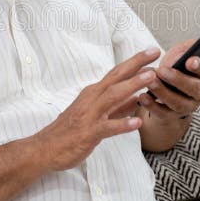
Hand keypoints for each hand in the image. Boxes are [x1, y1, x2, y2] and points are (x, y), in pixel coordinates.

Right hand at [35, 47, 160, 171]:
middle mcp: (92, 98)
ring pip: (113, 96)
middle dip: (136, 64)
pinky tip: (137, 122)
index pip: (117, 73)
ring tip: (151, 78)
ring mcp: (89, 114)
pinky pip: (107, 127)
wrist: (44, 149)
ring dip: (133, 85)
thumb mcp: (96, 115)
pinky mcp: (88, 132)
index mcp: (94, 93)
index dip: (135, 61)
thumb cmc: (70, 131)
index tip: (152, 51)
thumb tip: (136, 98)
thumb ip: (117, 107)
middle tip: (154, 51)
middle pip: (116, 77)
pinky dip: (122, 124)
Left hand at [137, 39, 199, 121]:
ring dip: (163, 92)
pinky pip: (163, 113)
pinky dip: (152, 106)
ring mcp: (188, 106)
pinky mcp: (172, 115)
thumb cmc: (177, 66)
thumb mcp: (183, 52)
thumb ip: (194, 46)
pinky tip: (143, 96)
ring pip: (178, 103)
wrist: (167, 87)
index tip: (189, 60)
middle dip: (178, 79)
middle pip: (194, 89)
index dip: (199, 66)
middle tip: (163, 70)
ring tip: (150, 82)